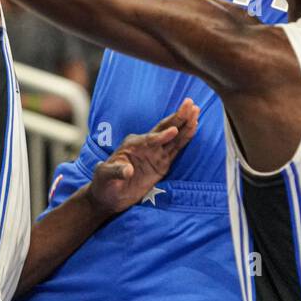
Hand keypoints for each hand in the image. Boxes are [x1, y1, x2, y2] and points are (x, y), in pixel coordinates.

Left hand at [89, 99, 200, 213]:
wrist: (109, 195)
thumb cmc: (104, 183)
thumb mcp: (105, 176)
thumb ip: (116, 171)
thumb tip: (128, 171)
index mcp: (132, 145)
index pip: (149, 139)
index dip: (161, 136)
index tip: (172, 131)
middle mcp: (146, 145)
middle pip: (164, 129)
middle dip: (177, 118)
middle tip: (190, 104)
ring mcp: (155, 154)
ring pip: (174, 137)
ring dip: (185, 124)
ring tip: (196, 111)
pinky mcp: (162, 163)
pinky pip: (176, 149)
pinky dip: (185, 138)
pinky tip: (194, 127)